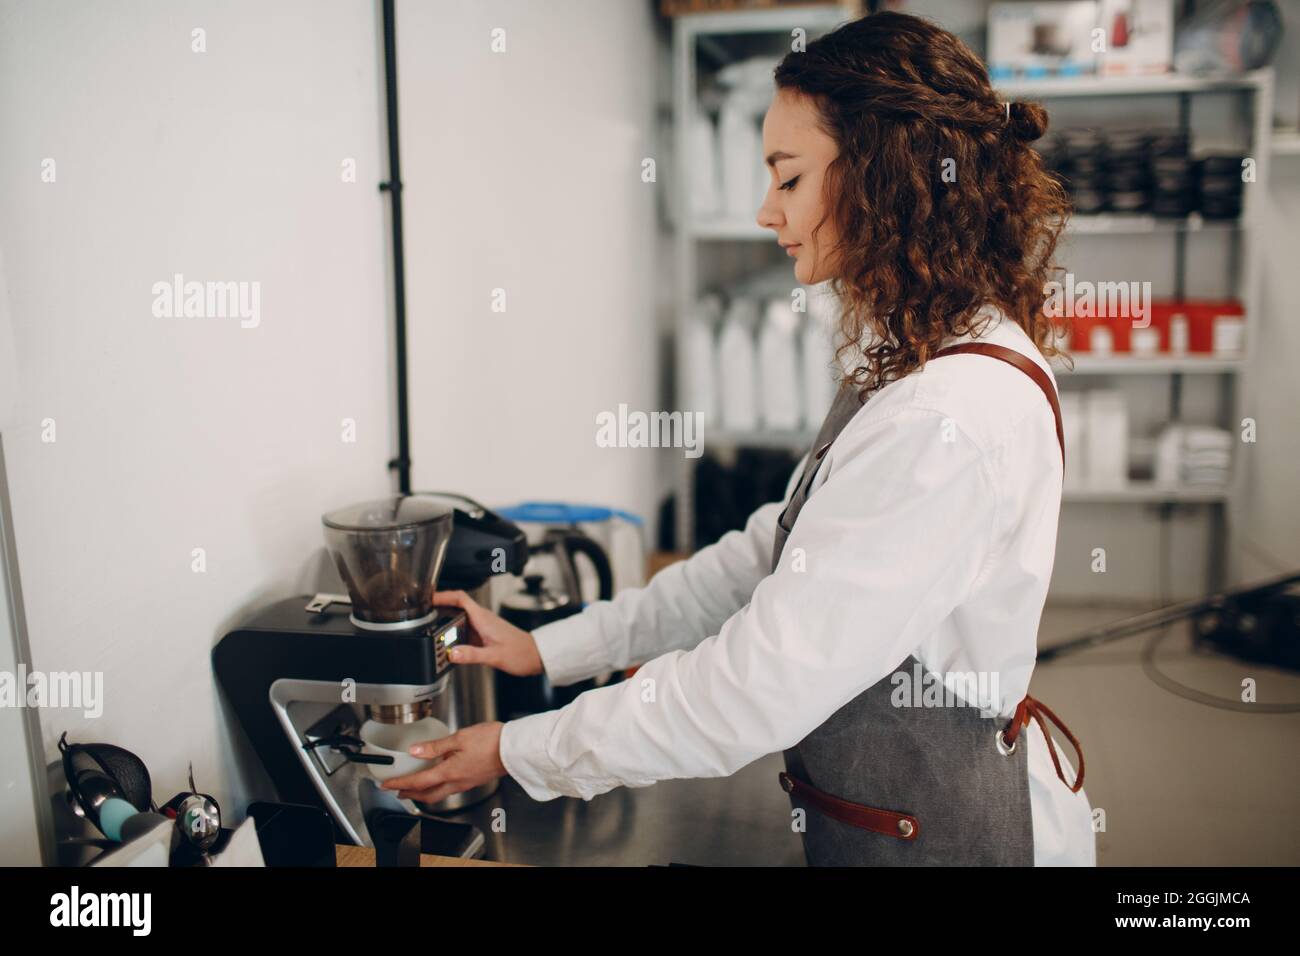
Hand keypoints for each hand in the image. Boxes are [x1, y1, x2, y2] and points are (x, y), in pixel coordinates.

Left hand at [380, 721, 505, 803]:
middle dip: (410, 794)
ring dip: (424, 793)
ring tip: (415, 788)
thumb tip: (415, 751)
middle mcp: (457, 782)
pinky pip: (451, 788)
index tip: (387, 785)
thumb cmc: (492, 741)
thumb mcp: (459, 738)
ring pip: (439, 794)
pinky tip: (440, 778)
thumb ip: (436, 746)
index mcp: (450, 772)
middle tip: (398, 791)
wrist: (515, 748)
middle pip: (428, 795)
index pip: (419, 781)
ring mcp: (467, 782)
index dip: (400, 784)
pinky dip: (439, 787)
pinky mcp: (474, 779)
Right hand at [432, 589, 542, 675]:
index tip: (428, 598)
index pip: (460, 598)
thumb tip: (452, 653)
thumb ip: (472, 655)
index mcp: (483, 618)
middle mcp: (482, 619)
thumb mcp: (495, 656)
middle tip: (422, 614)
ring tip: (429, 628)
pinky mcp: (483, 635)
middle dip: (438, 607)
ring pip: (458, 618)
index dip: (443, 595)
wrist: (536, 657)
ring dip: (445, 621)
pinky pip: (464, 630)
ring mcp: (482, 627)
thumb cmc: (521, 653)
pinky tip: (447, 643)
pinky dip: (453, 633)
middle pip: (455, 606)